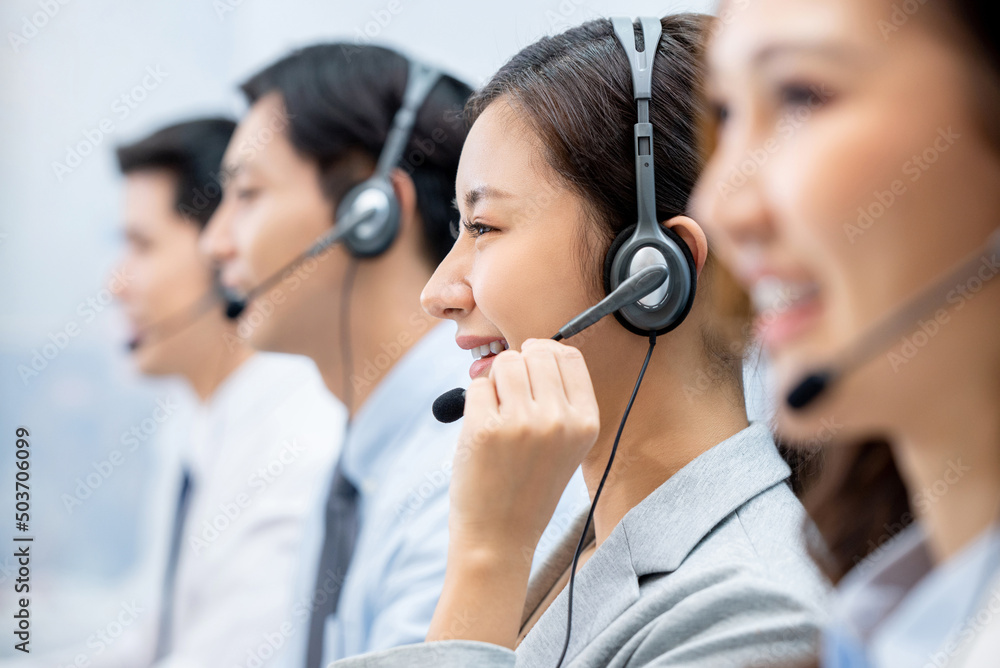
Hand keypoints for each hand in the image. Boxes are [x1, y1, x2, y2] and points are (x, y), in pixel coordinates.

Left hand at [449, 338, 599, 556]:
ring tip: (498, 417)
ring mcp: (522, 423)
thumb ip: (561, 398)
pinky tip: (482, 433)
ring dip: (495, 382)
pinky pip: (478, 387)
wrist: (500, 537)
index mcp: (586, 423)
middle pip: (536, 353)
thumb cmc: (528, 487)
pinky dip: (474, 403)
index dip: (546, 352)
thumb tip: (537, 347)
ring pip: (506, 363)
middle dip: (518, 366)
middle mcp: (559, 420)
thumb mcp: (566, 444)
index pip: (569, 356)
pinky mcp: (485, 428)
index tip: (532, 366)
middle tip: (510, 399)